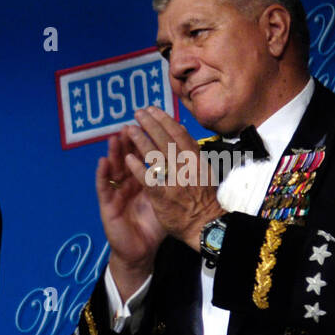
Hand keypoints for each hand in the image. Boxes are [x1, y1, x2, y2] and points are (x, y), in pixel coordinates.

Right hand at [96, 127, 166, 298]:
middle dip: (130, 139)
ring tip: (115, 137)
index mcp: (144, 180)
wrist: (140, 250)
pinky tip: (102, 162)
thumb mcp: (168, 200)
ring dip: (114, 151)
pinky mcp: (106, 206)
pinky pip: (103, 187)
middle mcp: (128, 183)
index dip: (147, 138)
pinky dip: (102, 174)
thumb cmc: (155, 226)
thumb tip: (188, 161)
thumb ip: (172, 182)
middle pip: (128, 156)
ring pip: (113, 168)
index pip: (144, 155)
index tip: (153, 121)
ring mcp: (115, 193)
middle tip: (132, 122)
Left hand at [123, 107, 223, 250]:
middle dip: (151, 124)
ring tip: (129, 129)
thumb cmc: (203, 199)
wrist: (206, 225)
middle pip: (166, 140)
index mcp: (196, 159)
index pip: (179, 134)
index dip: (165, 120)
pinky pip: (149, 179)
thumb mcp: (203, 171)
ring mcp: (175, 180)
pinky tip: (128, 158)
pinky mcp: (164, 195)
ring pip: (156, 155)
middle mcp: (186, 166)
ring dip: (141, 140)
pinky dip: (138, 167)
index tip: (153, 110)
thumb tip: (182, 135)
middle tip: (138, 113)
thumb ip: (191, 154)